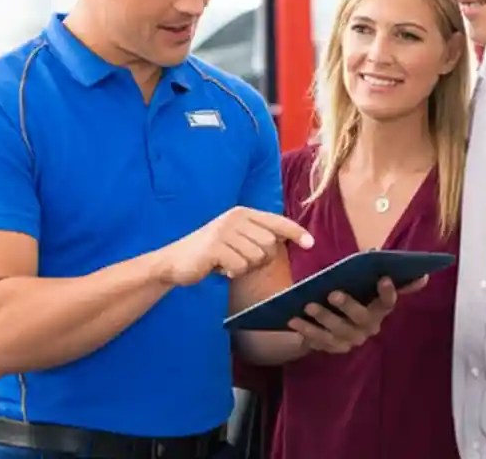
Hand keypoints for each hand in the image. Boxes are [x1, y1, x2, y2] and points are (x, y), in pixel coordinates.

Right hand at [153, 207, 314, 286]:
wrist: (175, 261)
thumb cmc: (210, 252)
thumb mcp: (235, 239)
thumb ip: (257, 237)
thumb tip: (284, 242)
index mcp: (242, 213)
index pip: (277, 221)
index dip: (295, 232)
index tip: (310, 244)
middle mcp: (234, 218)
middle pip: (269, 244)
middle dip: (261, 259)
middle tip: (241, 261)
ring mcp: (224, 231)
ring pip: (256, 256)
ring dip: (245, 267)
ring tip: (228, 263)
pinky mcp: (215, 247)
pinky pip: (240, 266)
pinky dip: (233, 272)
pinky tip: (220, 268)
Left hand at [288, 275, 428, 352]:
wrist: (328, 323)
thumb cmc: (345, 295)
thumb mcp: (353, 284)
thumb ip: (362, 272)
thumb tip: (373, 250)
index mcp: (377, 309)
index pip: (388, 302)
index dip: (388, 292)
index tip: (384, 278)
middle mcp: (369, 327)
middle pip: (362, 318)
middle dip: (348, 306)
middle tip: (333, 294)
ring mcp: (351, 340)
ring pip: (338, 331)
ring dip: (323, 318)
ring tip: (308, 306)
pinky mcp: (334, 348)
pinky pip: (320, 341)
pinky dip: (306, 330)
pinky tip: (294, 320)